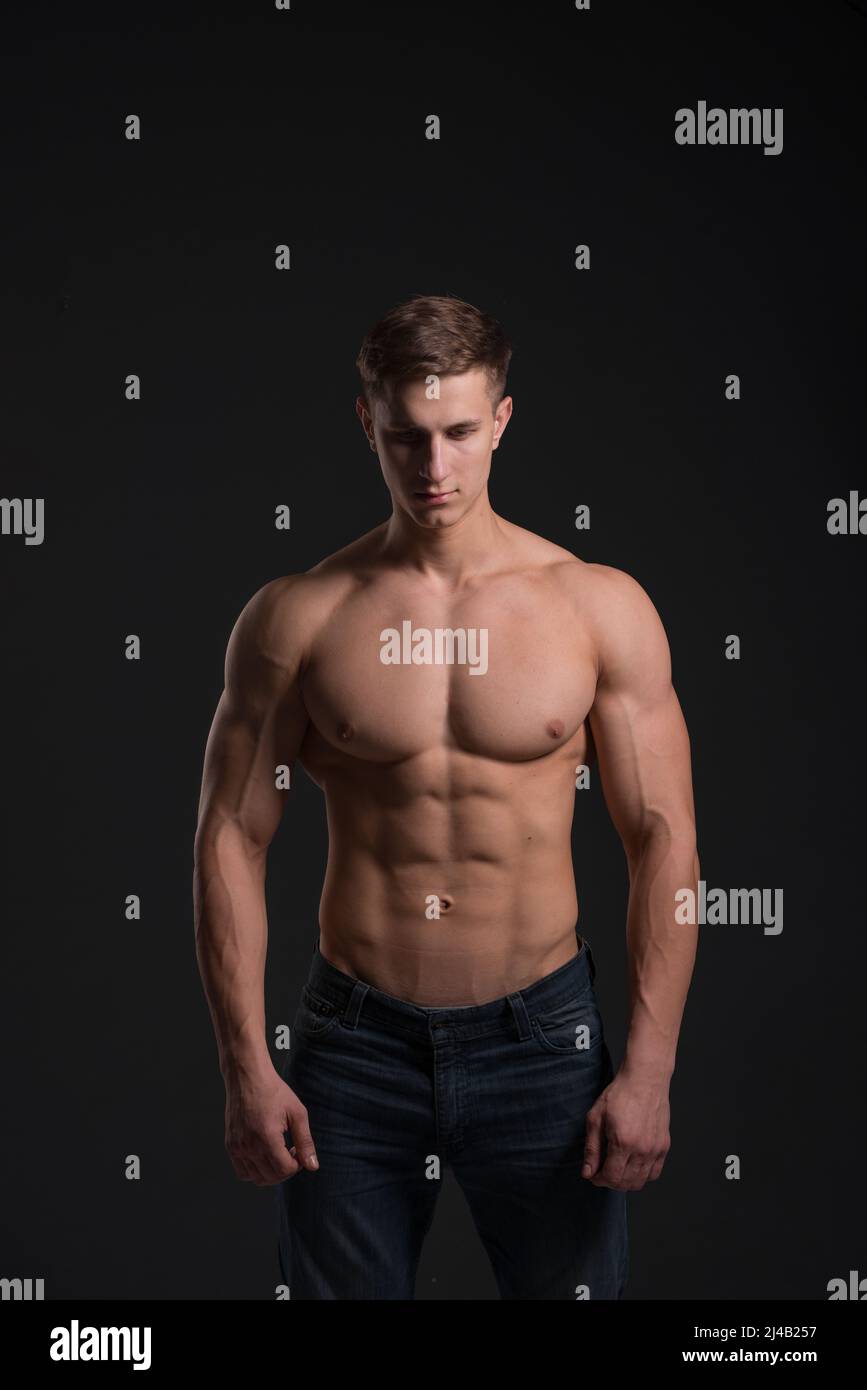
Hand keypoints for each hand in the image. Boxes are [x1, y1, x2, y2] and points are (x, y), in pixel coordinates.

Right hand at [224, 1067, 318, 1186]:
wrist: (248, 1077)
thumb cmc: (274, 1091)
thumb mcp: (297, 1113)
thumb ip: (305, 1141)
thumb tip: (313, 1166)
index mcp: (267, 1137)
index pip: (285, 1170)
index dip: (297, 1165)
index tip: (298, 1150)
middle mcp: (249, 1145)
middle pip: (272, 1177)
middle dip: (286, 1169)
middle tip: (291, 1151)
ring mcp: (237, 1147)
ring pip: (257, 1178)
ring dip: (272, 1172)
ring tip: (278, 1152)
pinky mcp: (231, 1145)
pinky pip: (243, 1172)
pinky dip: (255, 1171)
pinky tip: (264, 1155)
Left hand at [582, 1069, 670, 1190]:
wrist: (644, 1079)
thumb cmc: (619, 1094)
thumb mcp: (596, 1118)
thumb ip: (592, 1149)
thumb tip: (588, 1173)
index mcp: (623, 1142)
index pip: (611, 1177)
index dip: (598, 1180)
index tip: (593, 1174)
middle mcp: (642, 1149)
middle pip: (626, 1183)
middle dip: (610, 1182)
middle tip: (602, 1171)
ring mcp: (656, 1149)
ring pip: (641, 1181)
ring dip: (626, 1181)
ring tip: (616, 1169)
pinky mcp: (664, 1146)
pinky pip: (654, 1173)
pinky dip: (642, 1176)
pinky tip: (632, 1165)